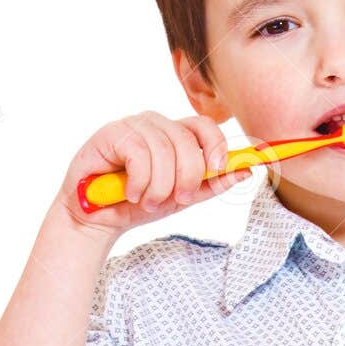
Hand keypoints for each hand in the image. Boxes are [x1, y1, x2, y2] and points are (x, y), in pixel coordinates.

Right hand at [56, 110, 249, 236]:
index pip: (205, 126)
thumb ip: (211, 184)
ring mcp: (133, 126)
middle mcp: (156, 125)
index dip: (217, 146)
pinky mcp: (111, 134)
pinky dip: (138, 182)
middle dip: (185, 178)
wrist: (99, 220)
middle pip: (188, 141)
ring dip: (158, 187)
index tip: (217, 170)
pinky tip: (129, 192)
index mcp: (175, 135)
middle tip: (174, 200)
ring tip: (146, 201)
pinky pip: (139, 154)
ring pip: (164, 151)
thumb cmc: (138, 205)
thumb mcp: (182, 198)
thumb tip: (245, 172)